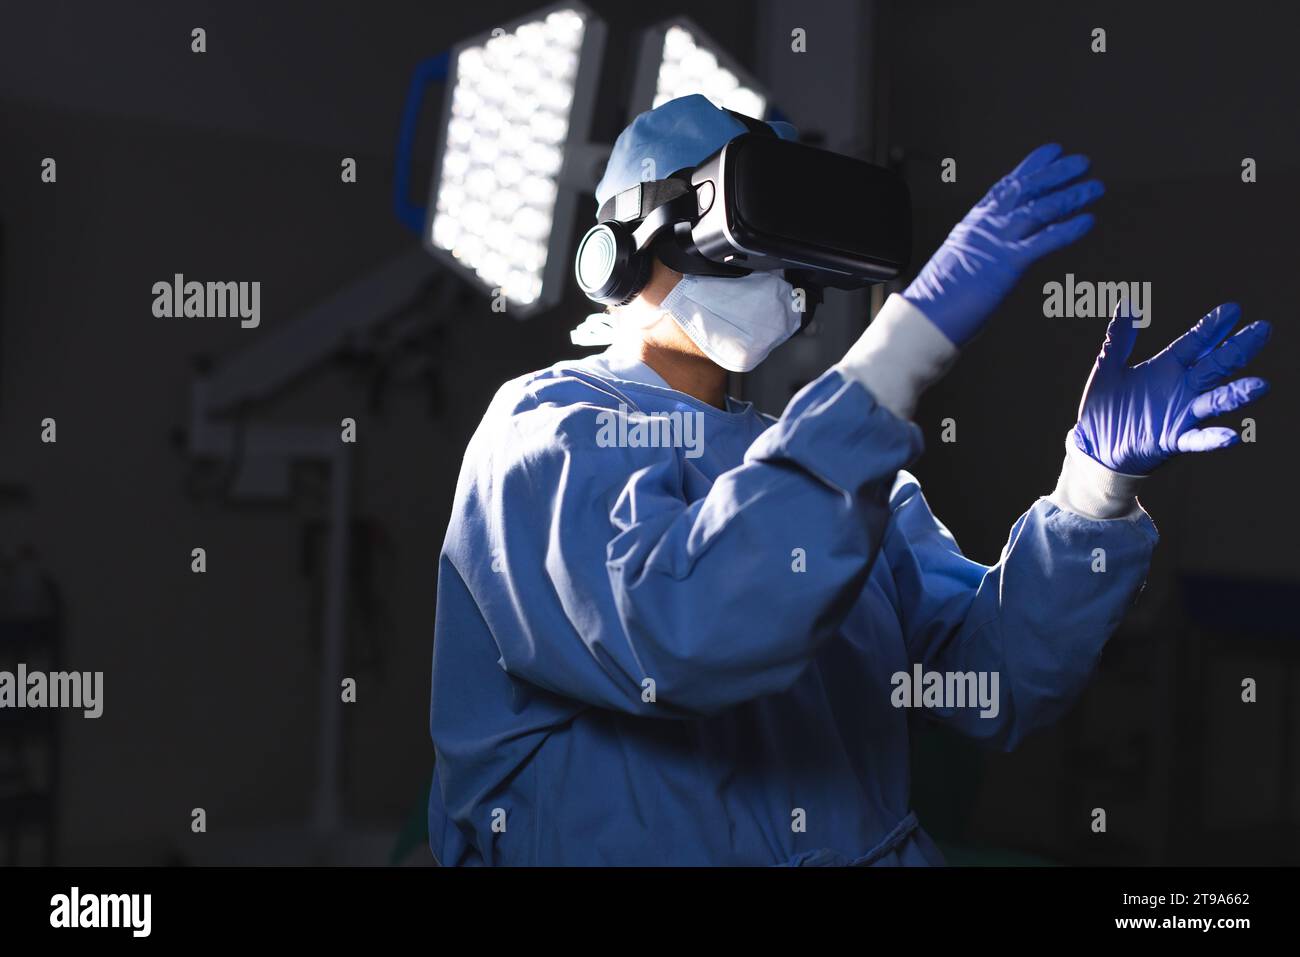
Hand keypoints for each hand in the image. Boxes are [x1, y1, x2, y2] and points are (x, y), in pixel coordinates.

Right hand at [903, 144, 1102, 345]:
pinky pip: (1043, 241)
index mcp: (972, 224)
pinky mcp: (1006, 264)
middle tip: (1082, 162)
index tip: (1052, 152)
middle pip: (1027, 189)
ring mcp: (996, 243)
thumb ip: (979, 253)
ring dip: (1071, 196)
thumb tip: (991, 258)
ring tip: (1094, 187)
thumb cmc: (937, 298)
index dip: (1031, 166)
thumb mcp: (958, 263)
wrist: (923, 316)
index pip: (1006, 186)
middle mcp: (985, 226)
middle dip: (1057, 173)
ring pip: (1040, 210)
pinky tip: (1087, 220)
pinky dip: (1068, 230)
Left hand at [1074, 301, 1270, 474]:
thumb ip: (1119, 339)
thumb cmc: (1105, 406)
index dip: (1212, 328)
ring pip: (1215, 401)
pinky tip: (1231, 436)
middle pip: (1215, 365)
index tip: (1233, 310)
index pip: (1195, 343)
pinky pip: (1197, 439)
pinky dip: (1213, 438)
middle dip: (1237, 349)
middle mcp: (1181, 388)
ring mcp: (1180, 414)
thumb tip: (1125, 304)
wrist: (1095, 443)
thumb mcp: (1108, 368)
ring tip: (1260, 385)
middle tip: (1262, 330)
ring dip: (1236, 394)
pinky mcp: (1172, 439)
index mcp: (1167, 367)